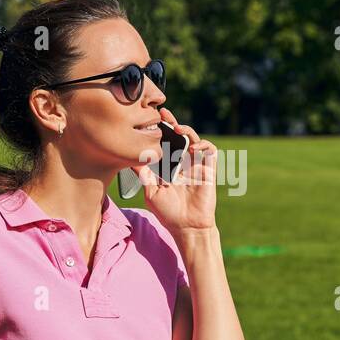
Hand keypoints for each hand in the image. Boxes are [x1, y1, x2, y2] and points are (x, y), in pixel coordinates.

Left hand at [130, 108, 217, 232]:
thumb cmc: (168, 213)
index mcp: (169, 166)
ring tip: (178, 129)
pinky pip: (210, 151)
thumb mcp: (151, 192)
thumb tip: (128, 159)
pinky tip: (193, 148)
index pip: (164, 143)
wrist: (187, 227)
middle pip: (178, 136)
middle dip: (172, 122)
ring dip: (187, 130)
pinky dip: (204, 144)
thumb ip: (143, 175)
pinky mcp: (209, 170)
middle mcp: (182, 163)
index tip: (150, 120)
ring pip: (194, 139)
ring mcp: (196, 165)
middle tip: (163, 113)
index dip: (160, 131)